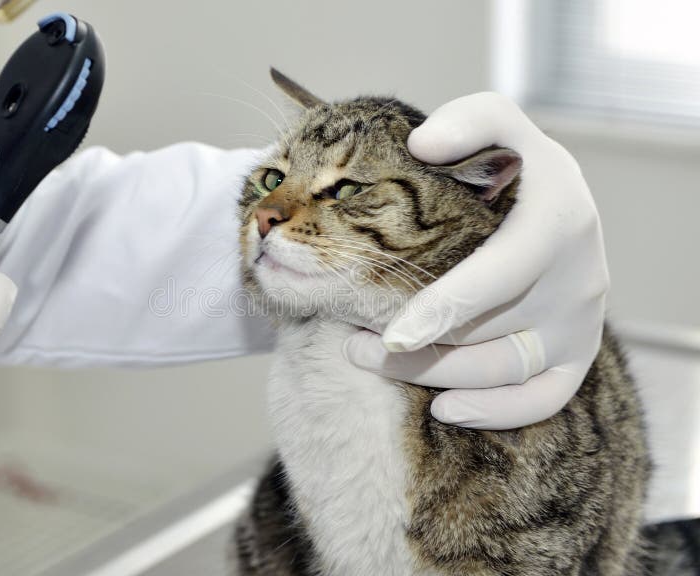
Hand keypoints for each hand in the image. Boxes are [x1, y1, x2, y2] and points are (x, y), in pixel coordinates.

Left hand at [344, 92, 607, 429]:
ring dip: (433, 376)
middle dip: (414, 347)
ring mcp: (580, 322)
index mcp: (559, 218)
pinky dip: (495, 411)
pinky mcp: (577, 354)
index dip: (446, 309)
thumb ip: (468, 121)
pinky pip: (542, 398)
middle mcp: (578, 277)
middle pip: (488, 331)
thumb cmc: (515, 168)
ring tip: (370, 361)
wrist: (554, 207)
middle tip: (352, 345)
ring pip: (501, 369)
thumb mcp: (497, 125)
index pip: (499, 276)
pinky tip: (443, 408)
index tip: (392, 334)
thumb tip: (423, 143)